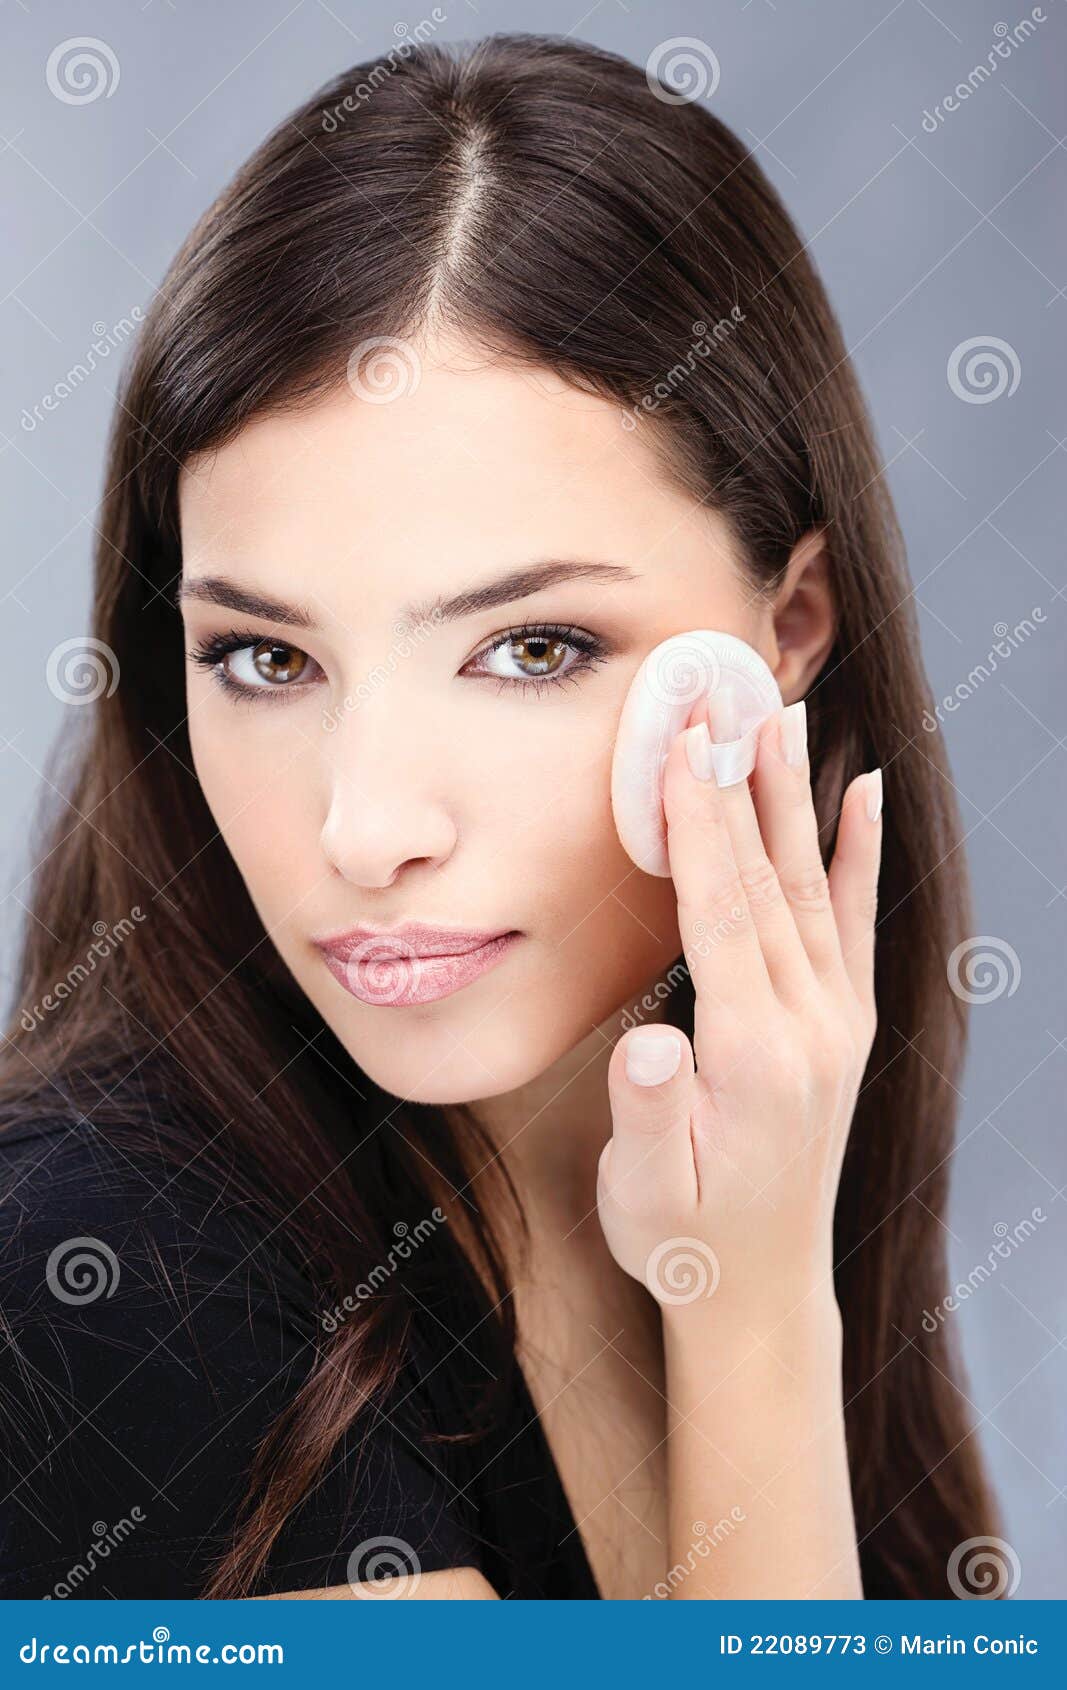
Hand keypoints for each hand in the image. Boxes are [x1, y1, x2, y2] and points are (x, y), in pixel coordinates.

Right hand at [597, 694, 881, 1328]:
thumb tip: (652, 1044)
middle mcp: (811, 1026)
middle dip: (737, 780)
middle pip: (768, 878)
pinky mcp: (844, 1025)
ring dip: (791, 795)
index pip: (722, 911)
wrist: (760, 1293)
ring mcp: (836, 1022)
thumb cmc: (682, 1241)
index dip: (698, 821)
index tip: (679, 738)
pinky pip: (851, 922)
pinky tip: (862, 794)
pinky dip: (856, 853)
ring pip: (809, 886)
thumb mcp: (645, 1196)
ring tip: (775, 712)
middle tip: (716, 691)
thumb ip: (650, 1117)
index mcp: (754, 1056)